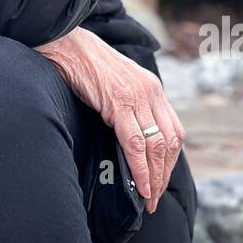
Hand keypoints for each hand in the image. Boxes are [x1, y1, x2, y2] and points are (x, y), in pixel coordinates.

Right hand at [36, 26, 185, 213]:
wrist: (68, 44)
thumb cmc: (85, 65)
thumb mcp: (117, 84)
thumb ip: (129, 106)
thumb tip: (130, 140)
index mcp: (153, 88)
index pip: (174, 132)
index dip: (170, 161)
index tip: (161, 181)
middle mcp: (151, 92)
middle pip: (169, 143)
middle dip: (163, 175)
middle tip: (154, 198)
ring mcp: (137, 98)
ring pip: (156, 146)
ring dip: (154, 177)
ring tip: (147, 198)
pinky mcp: (119, 104)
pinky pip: (135, 143)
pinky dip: (140, 168)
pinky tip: (139, 185)